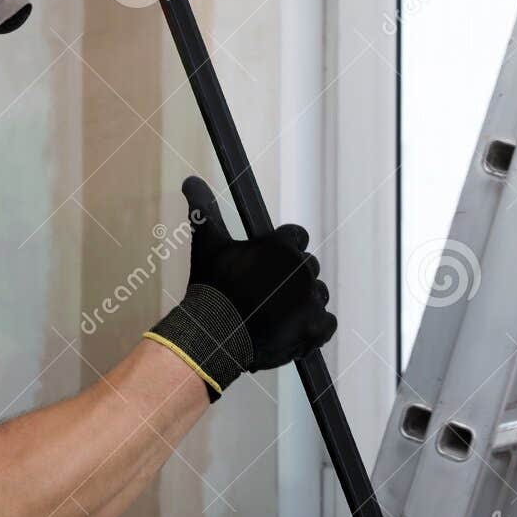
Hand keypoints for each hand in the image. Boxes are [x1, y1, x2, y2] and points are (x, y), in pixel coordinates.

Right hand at [143, 176, 335, 399]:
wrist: (214, 337)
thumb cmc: (210, 289)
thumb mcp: (207, 245)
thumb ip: (205, 209)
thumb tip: (191, 180)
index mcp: (281, 247)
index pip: (296, 236)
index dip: (281, 250)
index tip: (266, 264)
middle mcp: (301, 270)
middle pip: (307, 267)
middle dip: (290, 278)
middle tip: (265, 294)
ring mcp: (311, 300)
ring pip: (316, 295)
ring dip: (302, 303)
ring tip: (273, 315)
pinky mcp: (318, 328)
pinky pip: (326, 324)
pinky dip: (312, 329)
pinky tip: (288, 331)